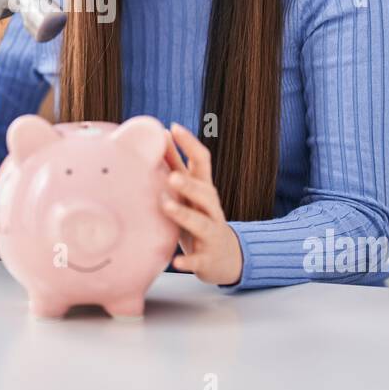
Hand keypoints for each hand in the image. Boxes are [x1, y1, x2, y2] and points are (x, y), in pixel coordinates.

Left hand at [162, 122, 242, 285]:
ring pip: (202, 223)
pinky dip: (188, 261)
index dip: (190, 144)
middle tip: (171, 176)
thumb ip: (177, 164)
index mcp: (204, 189)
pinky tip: (176, 262)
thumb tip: (162, 134)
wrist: (226, 258)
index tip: (173, 127)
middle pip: (205, 193)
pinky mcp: (207, 258)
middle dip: (189, 184)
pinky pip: (198, 259)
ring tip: (166, 206)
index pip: (203, 162)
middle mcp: (210, 209)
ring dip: (184, 214)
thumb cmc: (200, 217)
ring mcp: (211, 233)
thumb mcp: (191, 191)